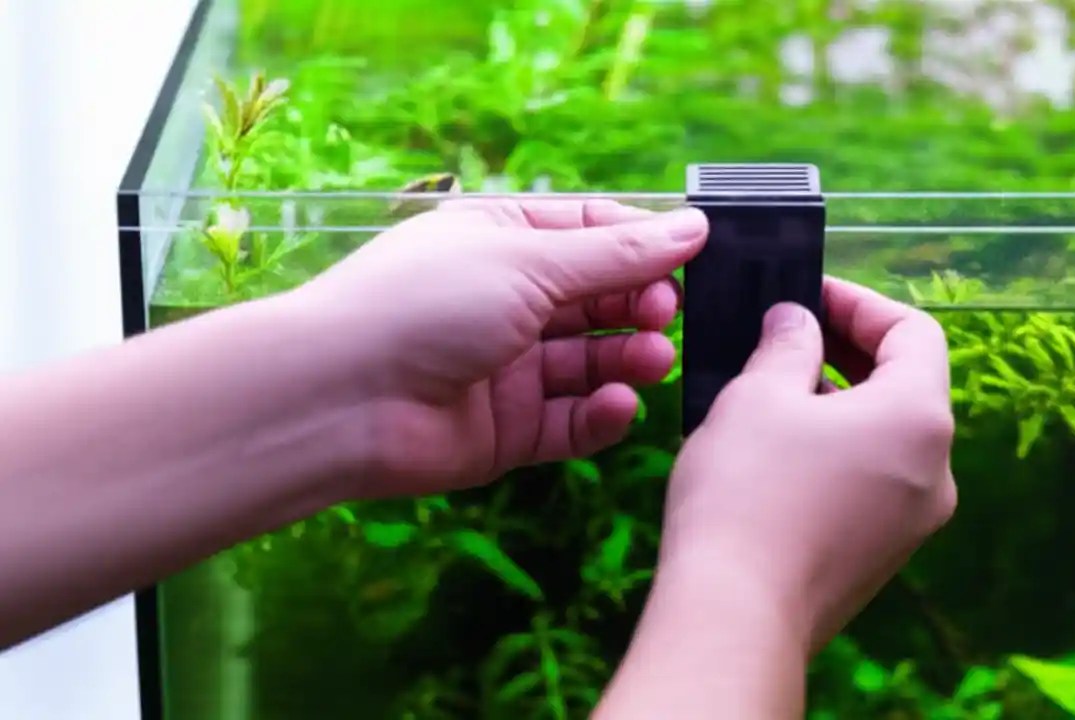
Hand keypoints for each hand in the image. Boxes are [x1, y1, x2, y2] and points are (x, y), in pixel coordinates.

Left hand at [289, 199, 707, 496]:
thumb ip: (615, 255)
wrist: (340, 397)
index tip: (693, 255)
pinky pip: (572, 421)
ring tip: (653, 360)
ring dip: (629, 360)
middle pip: (598, 301)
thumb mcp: (528, 261)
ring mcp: (508, 368)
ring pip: (591, 363)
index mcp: (501, 239)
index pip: (591, 234)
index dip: (642, 245)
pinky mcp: (509, 430)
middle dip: (639, 306)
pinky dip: (602, 414)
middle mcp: (506, 301)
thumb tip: (692, 227)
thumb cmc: (423, 304)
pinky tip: (620, 404)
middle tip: (667, 313)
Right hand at [657, 278, 956, 651]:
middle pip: (905, 384)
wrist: (734, 615)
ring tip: (769, 390)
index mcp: (919, 419)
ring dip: (836, 400)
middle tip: (784, 333)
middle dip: (844, 351)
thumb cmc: (747, 495)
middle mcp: (934, 472)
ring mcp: (911, 521)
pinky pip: (869, 481)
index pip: (913, 332)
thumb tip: (797, 320)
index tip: (806, 293)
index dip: (858, 302)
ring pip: (884, 436)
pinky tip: (775, 449)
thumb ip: (787, 342)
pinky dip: (834, 450)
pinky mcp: (879, 556)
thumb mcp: (758, 395)